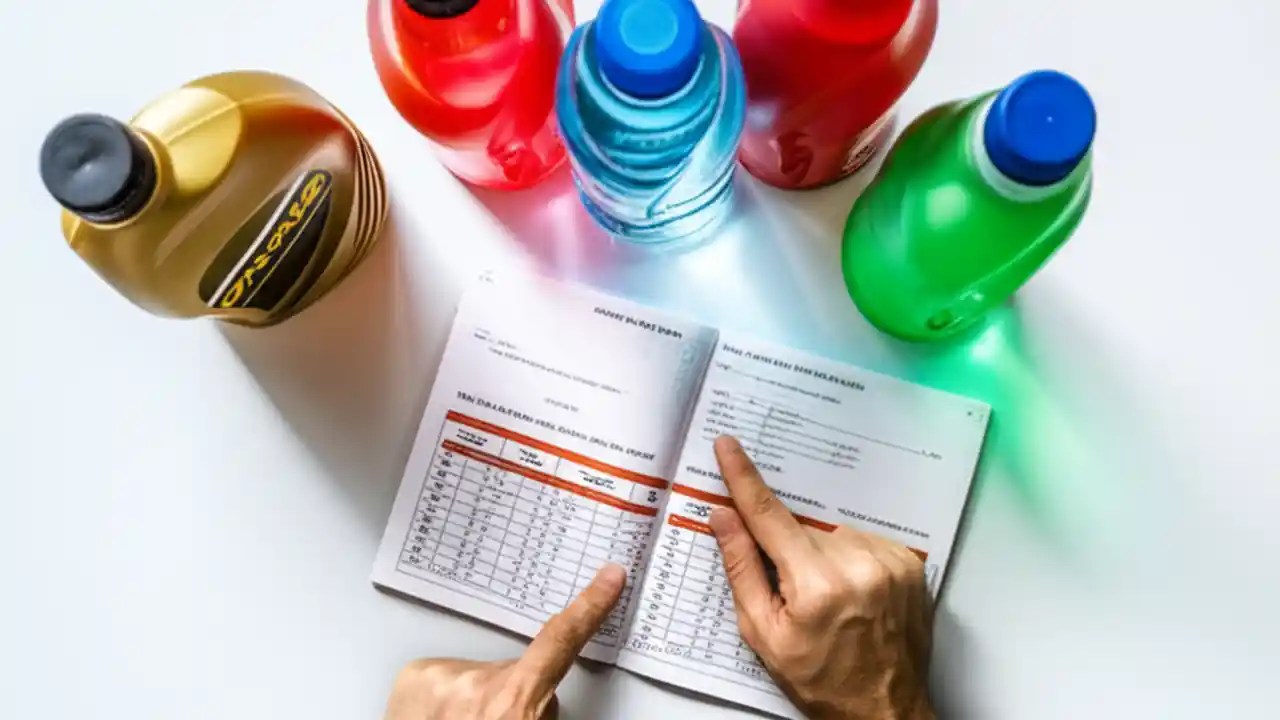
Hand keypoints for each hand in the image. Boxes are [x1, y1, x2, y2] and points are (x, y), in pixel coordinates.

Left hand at [384, 564, 625, 719]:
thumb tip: (539, 701)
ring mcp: (443, 680)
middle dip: (508, 697)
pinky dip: (442, 701)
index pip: (560, 644)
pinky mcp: (415, 676)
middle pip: (512, 674)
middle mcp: (479, 687)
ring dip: (470, 703)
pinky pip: (443, 678)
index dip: (588, 608)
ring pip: (475, 678)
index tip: (608, 578)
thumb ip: (536, 712)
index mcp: (515, 708)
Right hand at [709, 436, 935, 719]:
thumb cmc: (820, 679)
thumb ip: (742, 569)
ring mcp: (889, 561)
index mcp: (816, 584)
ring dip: (822, 555)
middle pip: (802, 529)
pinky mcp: (909, 562)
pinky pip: (863, 541)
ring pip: (833, 534)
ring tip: (832, 601)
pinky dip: (850, 558)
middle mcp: (857, 563)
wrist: (884, 709)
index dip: (743, 479)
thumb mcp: (764, 633)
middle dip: (789, 552)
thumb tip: (723, 517)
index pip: (770, 516)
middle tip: (796, 593)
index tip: (729, 446)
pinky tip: (853, 593)